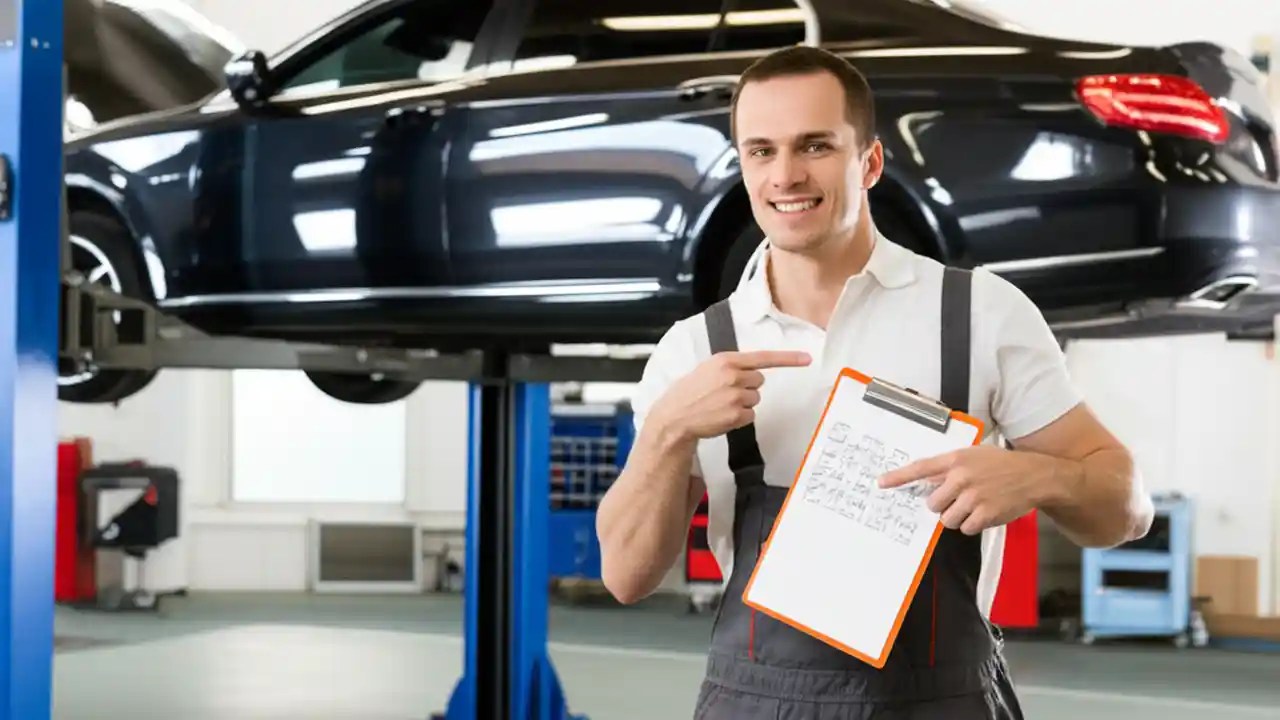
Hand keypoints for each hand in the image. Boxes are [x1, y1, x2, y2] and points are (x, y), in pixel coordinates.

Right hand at [649, 350, 810, 441]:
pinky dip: (740, 418)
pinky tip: (722, 416)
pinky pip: (751, 415)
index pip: (763, 357)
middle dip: (747, 387)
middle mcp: (733, 376)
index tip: (807, 358)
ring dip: (743, 403)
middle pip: (759, 380)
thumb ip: (730, 367)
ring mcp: (735, 396)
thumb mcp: (707, 369)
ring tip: (720, 405)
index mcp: (725, 360)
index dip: (788, 359)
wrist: (675, 417)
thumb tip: (752, 371)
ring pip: (755, 398)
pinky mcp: (737, 415)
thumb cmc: (689, 393)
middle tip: (726, 393)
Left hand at [877, 445, 1057, 534]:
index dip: (899, 477)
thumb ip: (950, 467)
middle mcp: (961, 477)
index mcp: (956, 460)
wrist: (1034, 475)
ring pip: (947, 519)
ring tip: (973, 506)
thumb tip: (928, 483)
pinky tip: (985, 513)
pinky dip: (972, 525)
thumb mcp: (974, 456)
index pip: (920, 468)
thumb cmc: (1001, 465)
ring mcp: (973, 497)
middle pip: (932, 503)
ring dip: (957, 517)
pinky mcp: (985, 514)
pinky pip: (965, 528)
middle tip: (958, 499)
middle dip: (942, 505)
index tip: (881, 483)